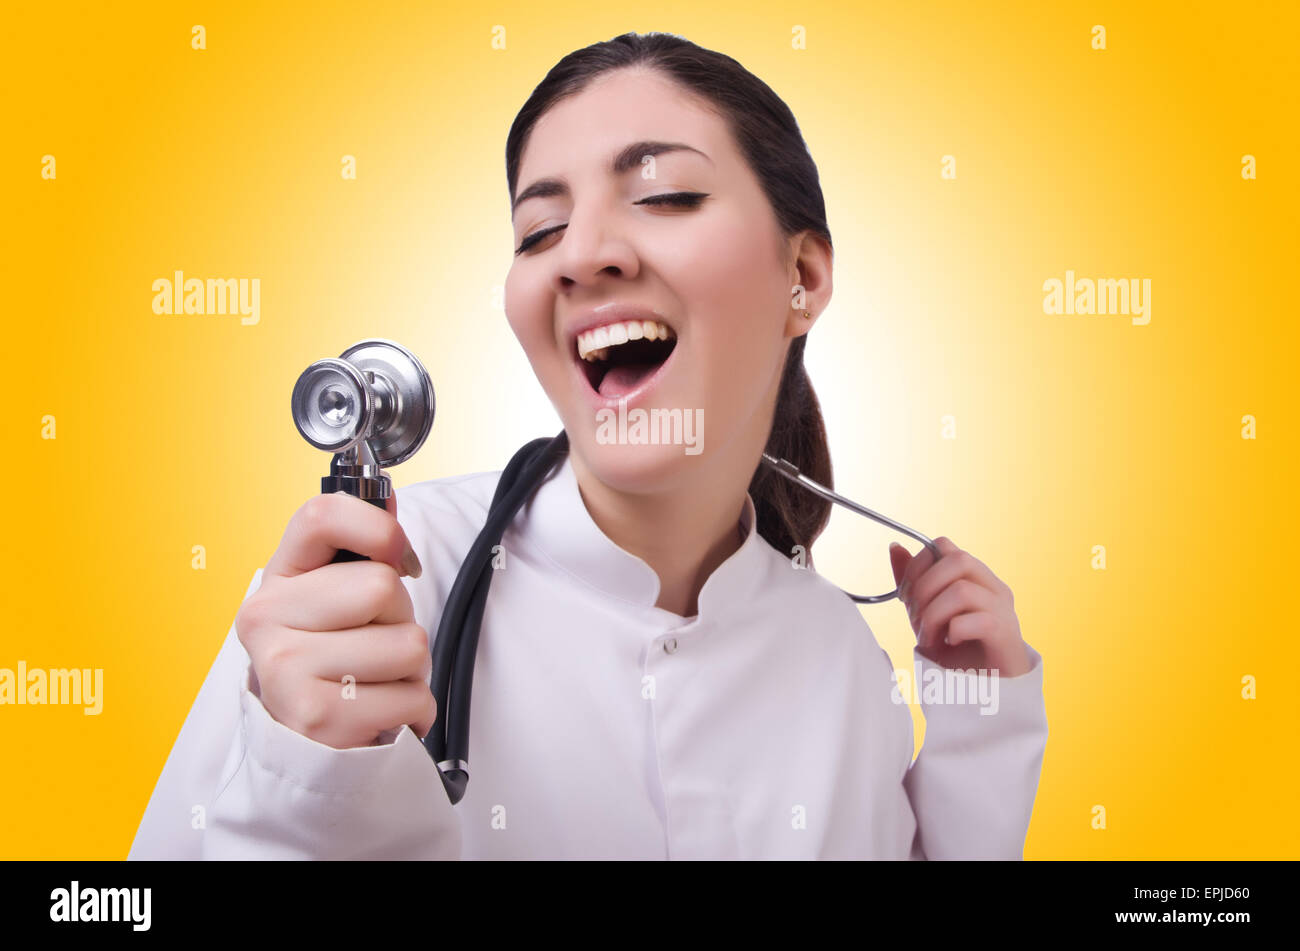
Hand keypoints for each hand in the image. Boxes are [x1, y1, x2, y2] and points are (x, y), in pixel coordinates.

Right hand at [235, 490, 435, 748]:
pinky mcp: (318, 719)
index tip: (398, 556)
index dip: (377, 527)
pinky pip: (412, 696)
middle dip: (400, 617)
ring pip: (407, 644)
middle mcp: (266, 619)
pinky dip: (414, 706)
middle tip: (375, 641)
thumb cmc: (330, 657)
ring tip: (375, 679)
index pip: (322, 516)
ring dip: (411, 668)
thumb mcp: (334, 596)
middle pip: (382, 587)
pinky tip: (379, 710)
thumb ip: (361, 546)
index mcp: (276, 578)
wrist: (302, 741)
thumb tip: (387, 494)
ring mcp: (286, 671)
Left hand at [888, 537, 1031, 676]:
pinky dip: (954, 631)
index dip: (917, 566)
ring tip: (929, 638)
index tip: (905, 597)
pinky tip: (950, 644)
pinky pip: (978, 620)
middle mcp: (993, 587)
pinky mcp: (1007, 635)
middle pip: (957, 560)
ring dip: (934, 615)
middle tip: (915, 620)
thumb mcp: (925, 612)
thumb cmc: (957, 652)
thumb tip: (895, 548)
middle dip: (924, 588)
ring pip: (962, 590)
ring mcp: (1003, 609)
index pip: (943, 547)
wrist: (982, 692)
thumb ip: (914, 582)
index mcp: (974, 576)